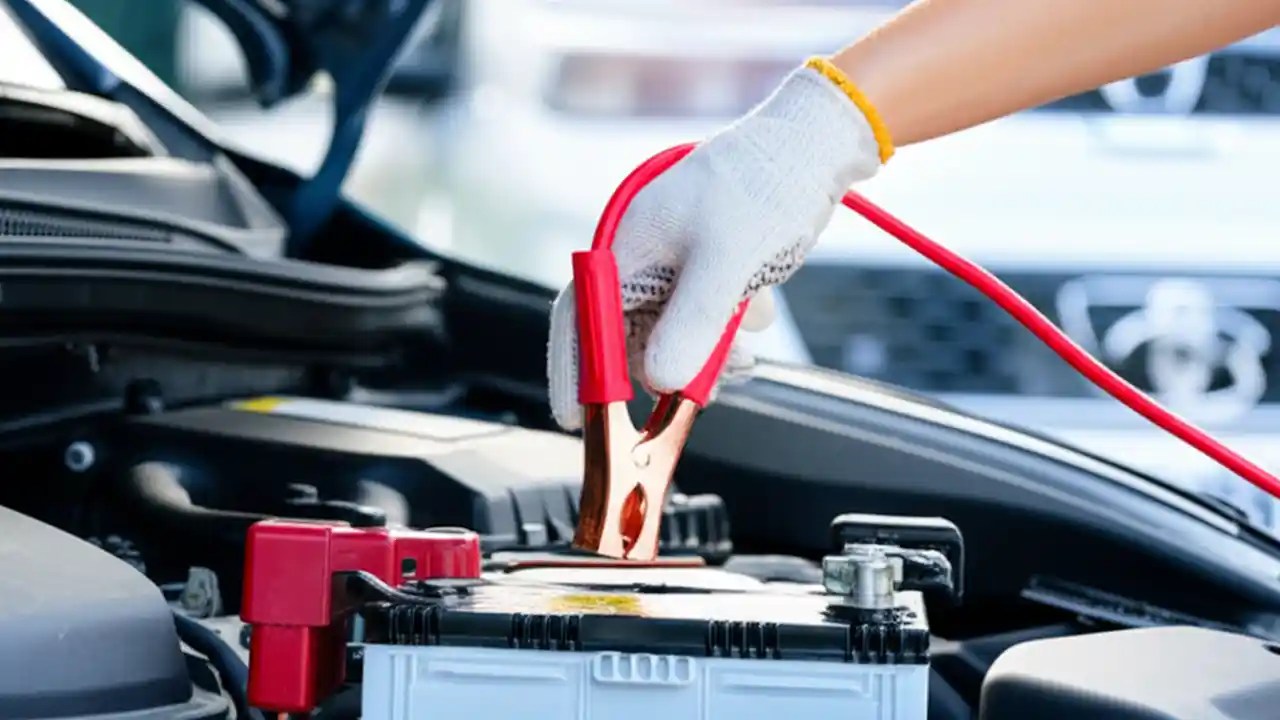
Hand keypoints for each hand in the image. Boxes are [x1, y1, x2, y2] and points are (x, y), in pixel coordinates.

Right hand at [547, 62, 884, 429]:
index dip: (574, 370)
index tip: (578, 418)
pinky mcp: (706, 271)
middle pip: (630, 337)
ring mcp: (675, 266)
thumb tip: (660, 381)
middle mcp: (643, 259)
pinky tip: (757, 315)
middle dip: (666, 370)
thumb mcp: (726, 259)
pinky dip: (728, 333)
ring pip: (673, 335)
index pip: (581, 318)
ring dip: (708, 355)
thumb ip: (692, 323)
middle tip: (702, 392)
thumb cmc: (762, 184)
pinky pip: (704, 321)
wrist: (811, 147)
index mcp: (627, 248)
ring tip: (746, 355)